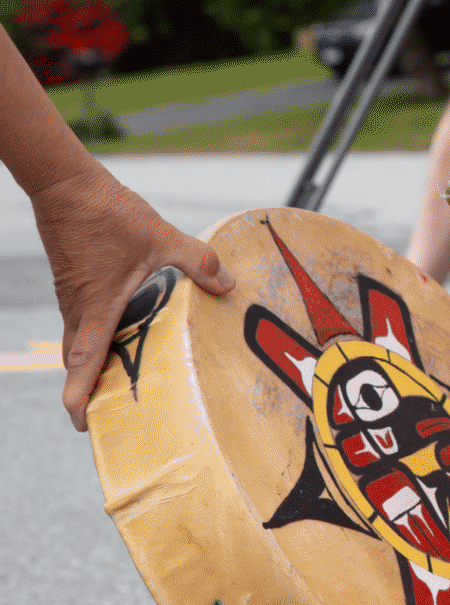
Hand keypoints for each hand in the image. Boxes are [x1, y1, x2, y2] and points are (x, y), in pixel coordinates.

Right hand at [34, 163, 233, 430]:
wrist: (65, 182)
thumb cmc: (107, 211)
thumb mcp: (161, 236)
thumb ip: (198, 261)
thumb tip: (228, 284)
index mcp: (97, 306)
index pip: (84, 360)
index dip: (80, 393)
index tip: (80, 421)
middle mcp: (79, 308)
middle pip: (79, 360)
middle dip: (88, 391)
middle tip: (104, 418)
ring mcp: (73, 296)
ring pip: (79, 342)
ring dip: (91, 366)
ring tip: (114, 388)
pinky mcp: (74, 284)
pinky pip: (82, 322)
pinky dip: (95, 341)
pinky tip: (120, 340)